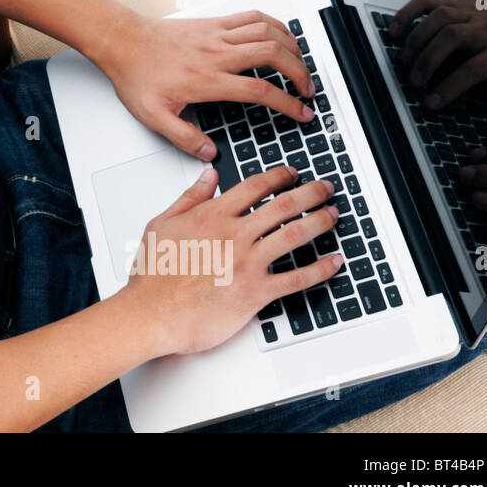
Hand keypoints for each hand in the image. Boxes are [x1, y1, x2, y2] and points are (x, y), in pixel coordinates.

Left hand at [89, 9, 316, 159]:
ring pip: (267, 31)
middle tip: (308, 90)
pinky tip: (281, 35)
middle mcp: (216, 54)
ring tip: (301, 64)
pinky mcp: (213, 23)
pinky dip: (274, 24)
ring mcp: (217, 35)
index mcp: (206, 80)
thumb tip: (209, 152)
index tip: (301, 113)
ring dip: (292, 47)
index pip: (260, 90)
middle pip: (273, 55)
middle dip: (300, 73)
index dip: (288, 104)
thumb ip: (183, 137)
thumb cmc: (136, 74)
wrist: (122, 41)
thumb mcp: (153, 116)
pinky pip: (252, 17)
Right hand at [124, 164, 341, 355]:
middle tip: (325, 188)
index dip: (279, 176)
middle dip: (310, 193)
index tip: (291, 174)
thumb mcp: (161, 224)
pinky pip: (297, 278)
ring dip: (320, 222)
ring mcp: (248, 263)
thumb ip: (188, 198)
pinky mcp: (256, 292)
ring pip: (294, 235)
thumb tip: (206, 177)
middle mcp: (234, 235)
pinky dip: (320, 269)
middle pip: (283, 206)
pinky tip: (334, 262)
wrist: (152, 313)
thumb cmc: (153, 276)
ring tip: (333, 215)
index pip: (255, 187)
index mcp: (212, 216)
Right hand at [390, 0, 486, 125]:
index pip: (472, 69)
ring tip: (406, 61)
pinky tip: (396, 30)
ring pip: (438, 18)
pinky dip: (408, 14)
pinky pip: (429, 2)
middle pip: (450, 39)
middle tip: (415, 81)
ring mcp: (471, 10)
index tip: (432, 102)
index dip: (449, 87)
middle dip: (427, 61)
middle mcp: (486, 27)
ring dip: (417, 40)